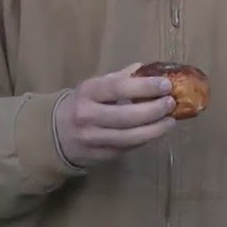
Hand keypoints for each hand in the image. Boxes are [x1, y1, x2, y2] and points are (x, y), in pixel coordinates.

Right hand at [54, 63, 177, 167]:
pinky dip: (145, 140)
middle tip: (171, 103)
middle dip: (154, 110)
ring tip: (170, 121)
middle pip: (126, 116)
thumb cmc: (83, 103)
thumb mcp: (96, 86)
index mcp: (88, 92)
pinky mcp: (99, 156)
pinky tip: (156, 131)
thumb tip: (152, 70)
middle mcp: (88, 116)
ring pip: (129, 137)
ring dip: (155, 129)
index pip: (118, 88)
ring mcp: (93, 139)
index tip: (166, 84)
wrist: (55, 133)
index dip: (144, 86)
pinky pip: (127, 148)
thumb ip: (122, 78)